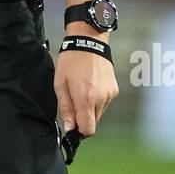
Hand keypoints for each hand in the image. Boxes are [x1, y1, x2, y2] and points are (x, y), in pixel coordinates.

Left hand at [54, 21, 119, 136]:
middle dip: (83, 119)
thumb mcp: (60, 84)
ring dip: (89, 109)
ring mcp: (109, 94)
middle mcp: (101, 98)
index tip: (72, 127)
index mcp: (86, 98)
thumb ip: (66, 108)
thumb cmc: (71, 61)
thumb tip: (70, 128)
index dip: (79, 132)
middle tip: (73, 103)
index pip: (88, 130)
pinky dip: (96, 100)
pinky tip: (90, 85)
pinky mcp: (114, 89)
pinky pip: (104, 103)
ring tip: (81, 90)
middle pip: (94, 123)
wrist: (89, 42)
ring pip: (99, 113)